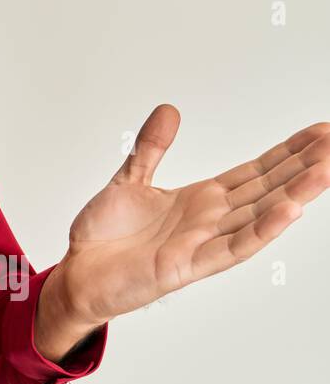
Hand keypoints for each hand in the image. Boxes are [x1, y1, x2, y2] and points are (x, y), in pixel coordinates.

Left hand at [53, 105, 329, 326]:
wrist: (78, 273)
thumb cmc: (105, 236)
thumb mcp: (129, 180)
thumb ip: (151, 147)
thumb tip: (169, 110)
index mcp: (200, 200)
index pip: (255, 172)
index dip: (286, 153)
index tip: (319, 134)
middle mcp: (210, 220)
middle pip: (267, 189)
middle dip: (303, 167)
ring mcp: (203, 243)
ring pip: (260, 216)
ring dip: (294, 194)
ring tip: (326, 170)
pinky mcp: (189, 266)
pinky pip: (233, 247)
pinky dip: (262, 230)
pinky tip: (290, 210)